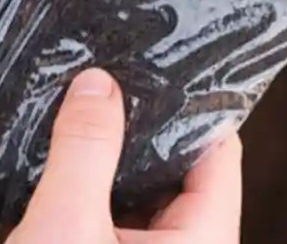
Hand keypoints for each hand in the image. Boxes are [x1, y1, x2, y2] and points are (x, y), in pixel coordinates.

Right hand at [9, 69, 242, 243]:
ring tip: (88, 109)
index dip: (194, 104)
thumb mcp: (66, 223)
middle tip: (115, 77)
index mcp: (204, 242)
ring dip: (117, 160)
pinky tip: (69, 159)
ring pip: (148, 194)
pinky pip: (120, 217)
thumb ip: (85, 150)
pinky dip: (99, 189)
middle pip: (184, 169)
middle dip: (145, 126)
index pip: (221, 152)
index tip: (163, 61)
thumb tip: (98, 84)